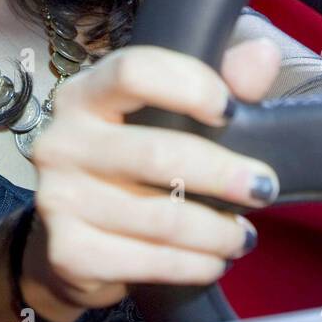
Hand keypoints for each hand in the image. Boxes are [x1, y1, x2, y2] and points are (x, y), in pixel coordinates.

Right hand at [21, 37, 282, 321]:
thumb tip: (262, 55)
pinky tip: (214, 262)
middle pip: (156, 153)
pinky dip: (193, 266)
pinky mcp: (68, 253)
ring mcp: (58, 198)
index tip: (229, 109)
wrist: (72, 243)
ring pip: (161, 218)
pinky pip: (147, 262)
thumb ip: (222, 83)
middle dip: (221, 174)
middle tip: (262, 188)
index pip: (133, 71)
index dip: (188, 85)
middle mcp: (61, 141)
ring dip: (216, 232)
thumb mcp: (171, 117)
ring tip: (244, 236)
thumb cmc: (133, 167)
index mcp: (85, 95)